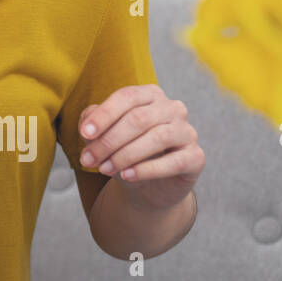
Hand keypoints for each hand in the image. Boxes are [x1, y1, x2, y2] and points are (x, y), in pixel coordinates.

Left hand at [78, 85, 203, 209]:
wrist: (149, 185)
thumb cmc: (124, 150)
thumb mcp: (104, 134)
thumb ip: (94, 122)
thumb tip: (88, 126)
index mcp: (150, 95)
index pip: (127, 97)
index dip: (104, 115)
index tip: (85, 133)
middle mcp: (173, 108)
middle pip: (139, 119)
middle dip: (109, 140)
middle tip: (88, 159)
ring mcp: (188, 132)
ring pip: (157, 138)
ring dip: (125, 155)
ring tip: (105, 169)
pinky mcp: (196, 157)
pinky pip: (174, 162)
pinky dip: (147, 169)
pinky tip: (127, 176)